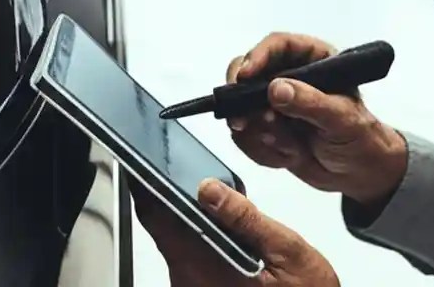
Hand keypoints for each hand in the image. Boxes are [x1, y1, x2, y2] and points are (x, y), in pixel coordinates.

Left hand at [132, 179, 339, 286]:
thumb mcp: (287, 250)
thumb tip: (208, 187)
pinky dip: (197, 238)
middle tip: (194, 172)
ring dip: (188, 219)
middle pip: (162, 226)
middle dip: (174, 197)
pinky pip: (187, 256)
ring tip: (214, 199)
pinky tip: (222, 230)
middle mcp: (187, 279)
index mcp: (202, 264)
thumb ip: (246, 218)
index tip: (149, 158)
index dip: (147, 184)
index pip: (154, 215)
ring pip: (174, 240)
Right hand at [226, 33, 407, 207]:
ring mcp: (273, 104)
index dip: (257, 56)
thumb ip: (310, 103)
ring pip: (242, 109)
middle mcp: (289, 77)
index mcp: (314, 60)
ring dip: (261, 133)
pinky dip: (263, 151)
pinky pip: (245, 137)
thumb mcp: (342, 119)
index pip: (277, 45)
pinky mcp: (264, 128)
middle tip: (243, 120)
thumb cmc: (362, 138)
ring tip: (292, 148)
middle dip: (243, 101)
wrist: (359, 172)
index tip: (244, 77)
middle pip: (247, 73)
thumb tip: (276, 89)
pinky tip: (289, 156)